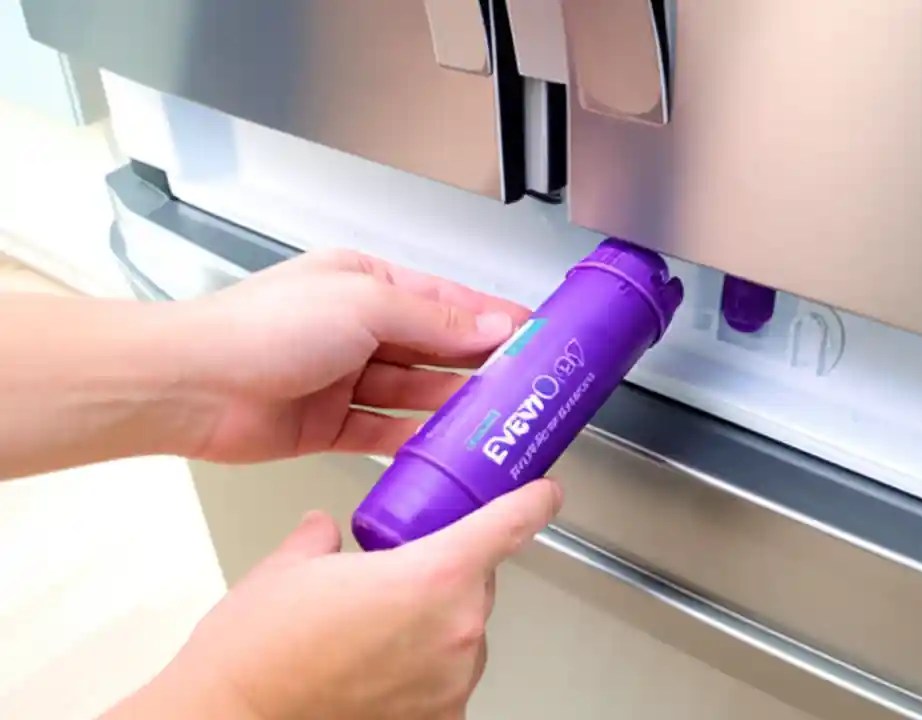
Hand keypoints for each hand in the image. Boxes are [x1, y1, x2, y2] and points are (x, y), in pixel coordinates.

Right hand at [108, 479, 562, 719]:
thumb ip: (322, 536)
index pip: (509, 526)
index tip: (544, 491)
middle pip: (478, 583)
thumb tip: (326, 528)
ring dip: (435, 626)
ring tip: (373, 634)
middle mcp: (456, 630)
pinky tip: (378, 670)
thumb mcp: (290, 566)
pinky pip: (447, 681)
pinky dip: (424, 671)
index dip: (532, 502)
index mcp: (433, 575)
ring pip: (464, 634)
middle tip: (396, 577)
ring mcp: (451, 682)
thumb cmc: (256, 653)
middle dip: (448, 573)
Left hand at [175, 249, 528, 461]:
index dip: (491, 316)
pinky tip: (445, 446)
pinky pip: (385, 432)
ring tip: (495, 419)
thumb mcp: (365, 304)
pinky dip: (415, 440)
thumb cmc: (262, 328)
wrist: (192, 386)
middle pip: (433, 348)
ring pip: (414, 392)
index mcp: (364, 283)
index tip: (533, 335)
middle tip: (524, 384)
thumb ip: (435, 318)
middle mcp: (356, 328)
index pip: (445, 299)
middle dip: (478, 364)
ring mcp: (343, 378)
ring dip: (452, 403)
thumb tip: (492, 324)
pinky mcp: (329, 425)